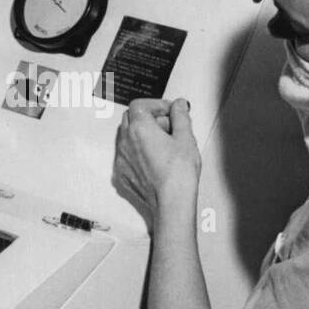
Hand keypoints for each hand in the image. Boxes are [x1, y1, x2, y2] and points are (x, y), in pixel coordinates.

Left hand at [114, 98, 199, 221]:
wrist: (170, 203)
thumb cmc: (178, 175)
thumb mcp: (186, 138)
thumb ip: (181, 116)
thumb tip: (179, 106)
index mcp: (139, 129)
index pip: (139, 104)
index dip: (156, 105)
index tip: (169, 111)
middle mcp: (126, 142)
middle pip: (131, 118)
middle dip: (149, 118)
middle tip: (168, 126)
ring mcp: (122, 159)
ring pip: (127, 137)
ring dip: (141, 135)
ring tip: (163, 144)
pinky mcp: (122, 174)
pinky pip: (127, 155)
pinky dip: (138, 152)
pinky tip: (155, 160)